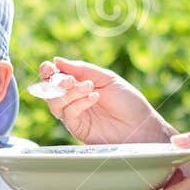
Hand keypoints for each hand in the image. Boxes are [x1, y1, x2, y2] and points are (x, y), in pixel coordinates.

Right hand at [34, 57, 170, 144]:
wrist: (141, 125)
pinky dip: (79, 103)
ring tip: (89, 87)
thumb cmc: (127, 101)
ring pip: (56, 103)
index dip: (48, 71)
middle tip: (69, 80)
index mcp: (78, 85)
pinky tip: (94, 97)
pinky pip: (69, 115)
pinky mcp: (78, 129)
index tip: (49, 67)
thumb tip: (57, 61)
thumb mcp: (106, 78)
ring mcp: (74, 115)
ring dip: (70, 92)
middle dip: (56, 82)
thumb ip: (82, 69)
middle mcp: (72, 100)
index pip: (55, 77)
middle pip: (50, 91)